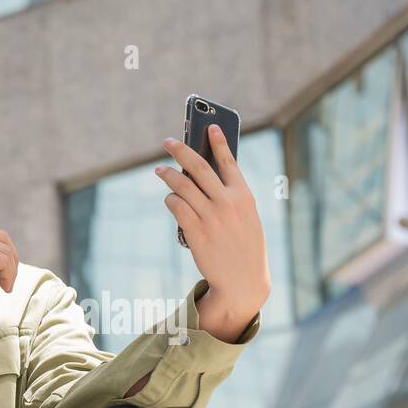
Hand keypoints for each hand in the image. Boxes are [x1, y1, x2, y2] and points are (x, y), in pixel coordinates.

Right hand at [0, 220, 18, 342]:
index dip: (2, 250)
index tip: (5, 268)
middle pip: (1, 237)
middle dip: (11, 257)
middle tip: (11, 277)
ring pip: (5, 251)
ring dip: (11, 270)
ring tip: (7, 286)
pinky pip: (4, 261)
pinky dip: (9, 275)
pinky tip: (5, 287)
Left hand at [156, 126, 270, 324]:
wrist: (243, 280)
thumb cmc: (245, 247)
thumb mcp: (247, 218)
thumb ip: (230, 196)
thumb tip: (202, 176)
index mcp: (244, 196)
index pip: (229, 161)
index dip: (218, 142)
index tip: (209, 126)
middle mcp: (227, 203)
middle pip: (198, 167)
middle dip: (180, 149)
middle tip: (168, 142)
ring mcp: (211, 217)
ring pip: (181, 185)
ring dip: (167, 174)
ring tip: (160, 170)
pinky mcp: (196, 232)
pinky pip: (176, 206)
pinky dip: (171, 200)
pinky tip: (170, 199)